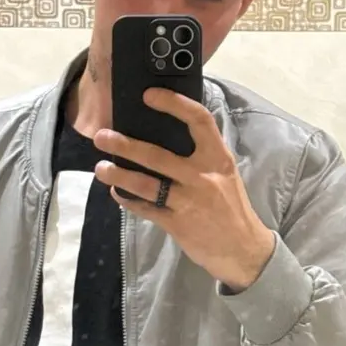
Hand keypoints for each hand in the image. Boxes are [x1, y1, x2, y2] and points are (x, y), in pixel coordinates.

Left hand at [93, 88, 274, 291]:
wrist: (243, 249)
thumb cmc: (230, 205)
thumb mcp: (224, 174)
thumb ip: (201, 155)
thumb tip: (164, 135)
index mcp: (218, 158)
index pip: (199, 121)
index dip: (174, 104)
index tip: (149, 95)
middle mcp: (203, 177)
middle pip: (158, 156)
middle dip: (125, 145)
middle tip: (102, 137)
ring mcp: (189, 201)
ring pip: (145, 184)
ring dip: (119, 174)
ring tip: (101, 167)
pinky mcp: (177, 224)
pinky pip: (146, 208)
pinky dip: (128, 199)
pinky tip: (117, 192)